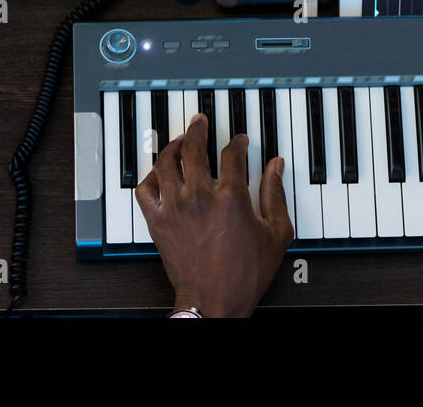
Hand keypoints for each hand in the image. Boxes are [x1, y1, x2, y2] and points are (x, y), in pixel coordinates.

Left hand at [135, 113, 293, 316]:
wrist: (213, 301)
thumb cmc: (244, 273)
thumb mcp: (276, 233)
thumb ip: (276, 195)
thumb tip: (276, 167)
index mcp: (231, 197)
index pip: (232, 153)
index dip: (238, 142)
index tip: (241, 141)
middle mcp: (200, 196)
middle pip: (193, 148)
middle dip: (197, 128)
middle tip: (199, 121)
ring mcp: (175, 208)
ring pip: (166, 162)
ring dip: (172, 145)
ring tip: (178, 139)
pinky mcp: (158, 222)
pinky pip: (145, 190)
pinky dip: (149, 176)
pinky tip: (158, 173)